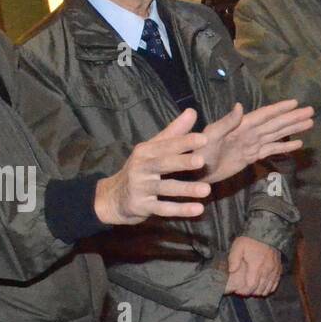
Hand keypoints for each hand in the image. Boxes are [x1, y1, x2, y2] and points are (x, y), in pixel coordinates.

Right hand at [95, 109, 213, 225]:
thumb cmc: (140, 170)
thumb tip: (192, 111)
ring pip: (165, 188)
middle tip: (202, 161)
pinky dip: (180, 210)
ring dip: (186, 189)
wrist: (113, 197)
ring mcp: (141, 188)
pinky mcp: (142, 206)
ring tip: (207, 190)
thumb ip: (174, 133)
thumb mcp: (152, 149)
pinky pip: (163, 209)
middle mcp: (141, 168)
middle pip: (163, 164)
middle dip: (182, 162)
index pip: (166, 145)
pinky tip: (199, 209)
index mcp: (145, 151)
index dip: (184, 141)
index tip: (204, 138)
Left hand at [205, 100, 314, 182]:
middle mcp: (249, 133)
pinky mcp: (251, 157)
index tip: (296, 103)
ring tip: (309, 124)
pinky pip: (271, 151)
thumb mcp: (210, 136)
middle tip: (311, 112)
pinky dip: (284, 148)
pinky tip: (297, 145)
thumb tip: (240, 106)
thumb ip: (226, 122)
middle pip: (275, 124)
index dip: (280, 109)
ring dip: (292, 130)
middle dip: (293, 118)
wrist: (195, 172)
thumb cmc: (199, 152)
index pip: (265, 115)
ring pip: (276, 135)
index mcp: (241, 126)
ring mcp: (251, 145)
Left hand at [224, 235, 281, 295]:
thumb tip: (231, 271)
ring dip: (259, 291)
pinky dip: (268, 288)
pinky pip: (275, 285)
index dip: (243, 291)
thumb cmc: (251, 240)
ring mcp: (274, 271)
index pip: (251, 286)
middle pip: (259, 290)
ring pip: (267, 289)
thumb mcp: (238, 246)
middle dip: (250, 292)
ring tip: (251, 288)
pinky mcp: (279, 270)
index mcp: (256, 266)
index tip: (237, 290)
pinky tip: (262, 286)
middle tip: (243, 289)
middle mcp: (267, 271)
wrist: (267, 233)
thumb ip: (233, 259)